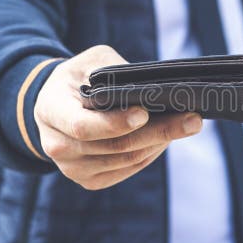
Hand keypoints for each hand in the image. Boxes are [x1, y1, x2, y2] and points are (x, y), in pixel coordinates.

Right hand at [34, 45, 201, 189]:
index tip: (144, 113)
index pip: (82, 126)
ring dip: (160, 142)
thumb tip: (151, 90)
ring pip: (127, 160)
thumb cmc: (78, 77)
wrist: (57, 104)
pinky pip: (128, 169)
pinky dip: (151, 153)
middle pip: (114, 146)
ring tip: (186, 124)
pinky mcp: (89, 180)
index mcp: (49, 110)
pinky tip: (167, 137)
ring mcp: (72, 168)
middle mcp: (57, 145)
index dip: (115, 123)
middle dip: (158, 132)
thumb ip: (116, 73)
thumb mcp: (91, 61)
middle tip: (192, 120)